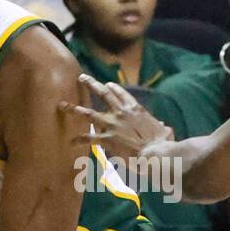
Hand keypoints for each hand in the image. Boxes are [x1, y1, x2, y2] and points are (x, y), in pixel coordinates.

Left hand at [59, 75, 173, 165]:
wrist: (155, 152)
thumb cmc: (162, 143)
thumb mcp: (165, 132)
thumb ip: (163, 128)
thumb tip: (166, 128)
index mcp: (136, 109)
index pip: (122, 94)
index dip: (114, 88)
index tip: (108, 84)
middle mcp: (122, 112)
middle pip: (103, 94)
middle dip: (91, 84)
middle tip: (81, 77)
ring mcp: (112, 124)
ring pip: (89, 113)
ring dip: (74, 108)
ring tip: (62, 104)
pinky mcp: (107, 138)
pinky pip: (89, 138)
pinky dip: (79, 139)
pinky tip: (71, 141)